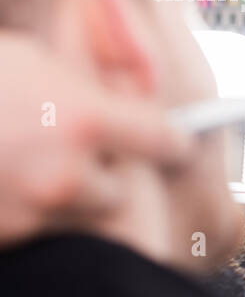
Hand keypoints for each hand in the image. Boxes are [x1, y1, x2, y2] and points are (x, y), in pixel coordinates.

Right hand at [0, 32, 193, 248]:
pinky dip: (23, 215)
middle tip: (72, 156)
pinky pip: (34, 233)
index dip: (172, 139)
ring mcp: (30, 215)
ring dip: (64, 202)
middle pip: (120, 190)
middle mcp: (63, 175)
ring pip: (78, 219)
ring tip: (22, 168)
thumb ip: (85, 74)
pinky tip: (0, 185)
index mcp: (80, 120)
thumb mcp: (27, 57)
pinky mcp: (3, 239)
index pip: (166, 140)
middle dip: (105, 177)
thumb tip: (136, 82)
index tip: (175, 140)